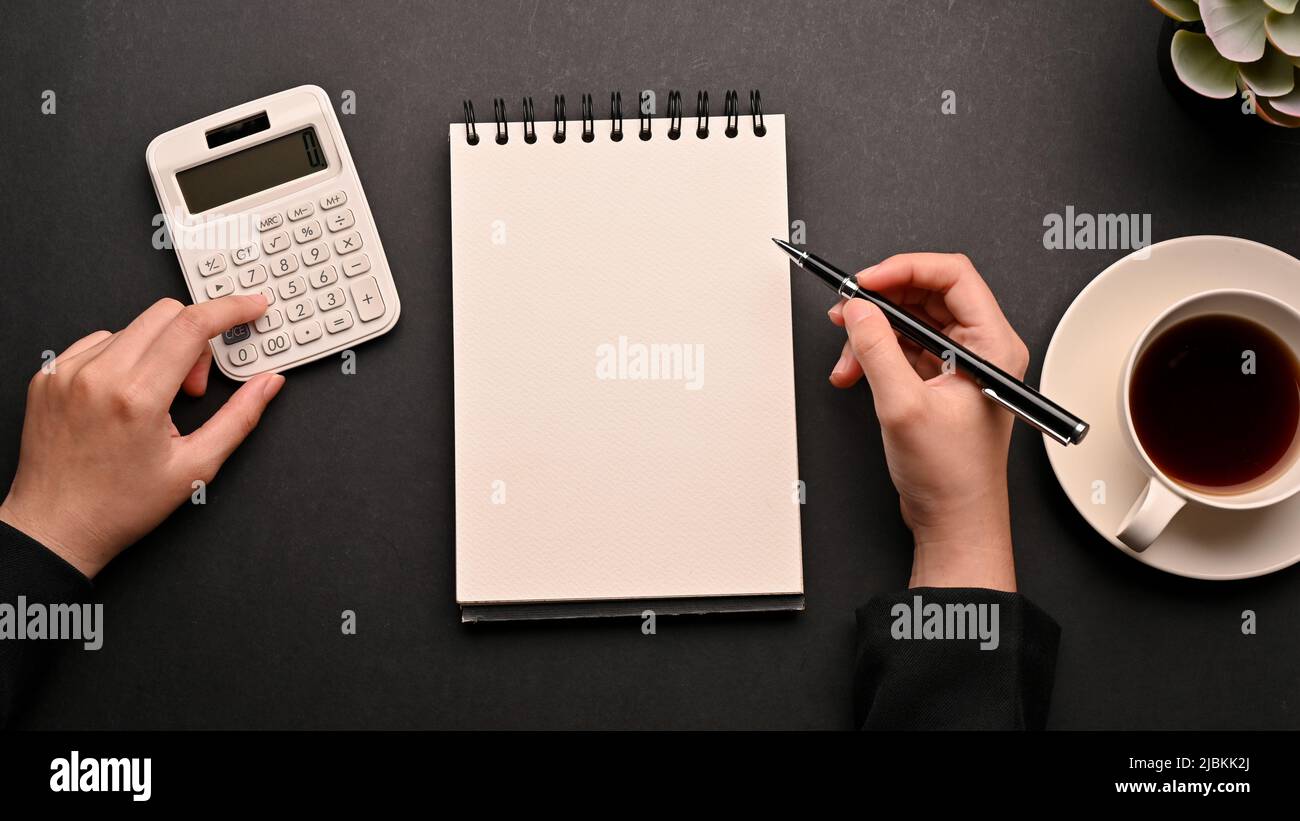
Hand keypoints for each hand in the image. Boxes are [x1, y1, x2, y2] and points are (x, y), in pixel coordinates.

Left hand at [0, 295, 282, 577]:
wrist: (55, 527)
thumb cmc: (119, 505)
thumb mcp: (196, 467)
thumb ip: (240, 417)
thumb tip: (268, 384)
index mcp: (136, 397)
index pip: (192, 326)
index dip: (231, 309)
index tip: (251, 307)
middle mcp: (97, 375)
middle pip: (166, 314)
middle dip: (195, 340)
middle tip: (193, 388)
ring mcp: (66, 372)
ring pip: (134, 326)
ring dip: (158, 351)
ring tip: (155, 400)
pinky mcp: (48, 375)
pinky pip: (99, 342)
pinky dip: (123, 358)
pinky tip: (125, 396)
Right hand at [828, 253, 1028, 591]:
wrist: (954, 520)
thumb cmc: (952, 476)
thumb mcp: (904, 406)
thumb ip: (877, 350)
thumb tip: (857, 310)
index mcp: (993, 346)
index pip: (952, 276)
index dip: (904, 270)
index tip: (866, 282)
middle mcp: (982, 349)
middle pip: (928, 294)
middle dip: (881, 301)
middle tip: (847, 310)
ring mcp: (961, 364)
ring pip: (911, 321)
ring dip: (873, 332)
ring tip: (847, 356)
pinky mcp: (941, 380)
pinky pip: (905, 346)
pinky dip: (875, 354)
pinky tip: (854, 372)